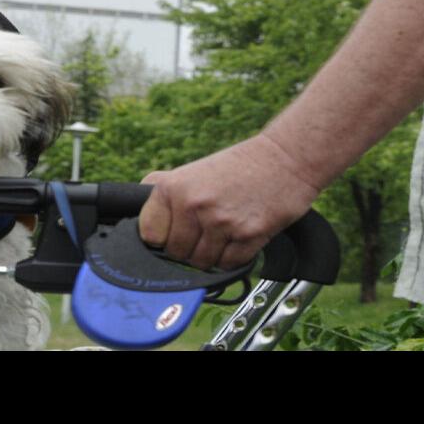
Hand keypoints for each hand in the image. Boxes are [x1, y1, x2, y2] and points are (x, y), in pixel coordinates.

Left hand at [138, 133, 320, 269]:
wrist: (285, 158)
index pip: (149, 235)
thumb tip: (138, 219)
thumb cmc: (236, 167)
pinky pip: (229, 264)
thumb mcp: (190, 172)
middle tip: (205, 231)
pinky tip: (239, 237)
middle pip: (176, 253)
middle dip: (188, 248)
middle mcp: (193, 205)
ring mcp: (221, 221)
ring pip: (202, 263)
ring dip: (212, 255)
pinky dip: (233, 258)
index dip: (161, 238)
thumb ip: (162, 192)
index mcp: (172, 188)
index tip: (172, 233)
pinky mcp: (249, 235)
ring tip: (223, 232)